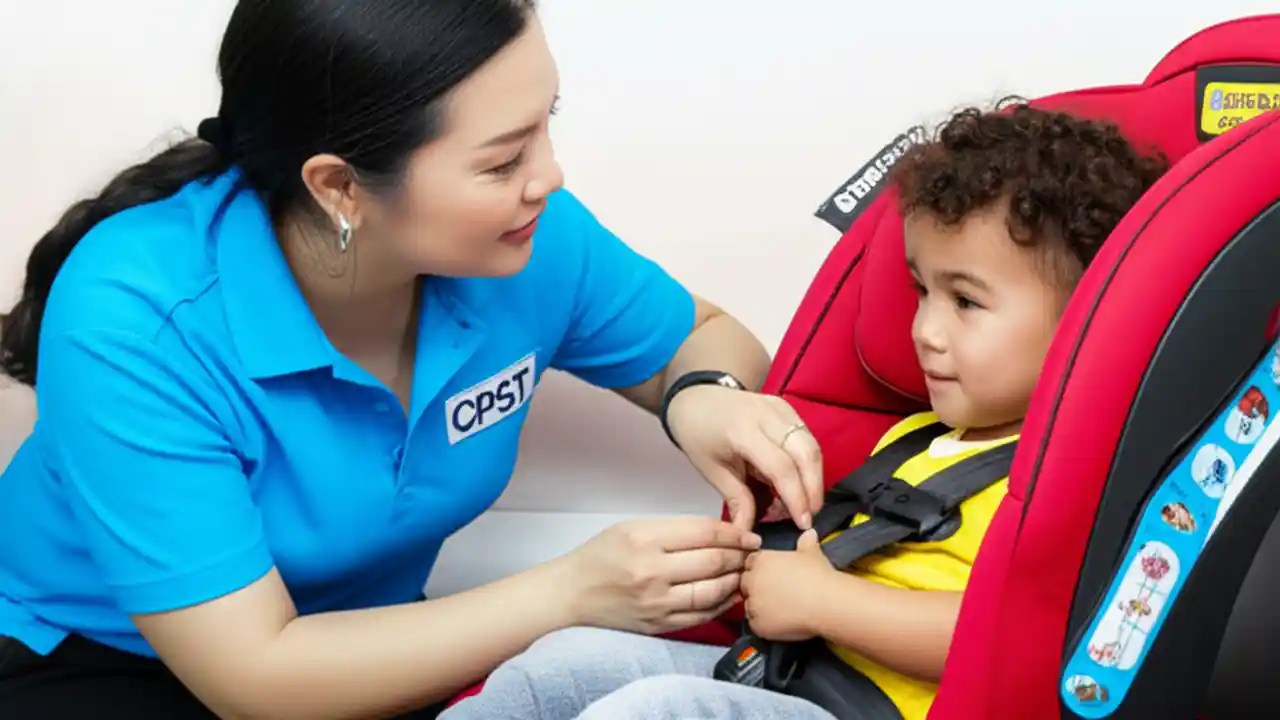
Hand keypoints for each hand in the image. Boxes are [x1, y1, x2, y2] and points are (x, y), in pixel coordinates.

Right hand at [565, 516, 762, 634]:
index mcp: (645, 540)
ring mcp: (656, 602)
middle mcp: (652, 572)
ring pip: (712, 592)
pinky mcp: (659, 624)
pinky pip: (701, 616)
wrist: (572, 593)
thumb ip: (674, 529)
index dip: (734, 533)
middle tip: (752, 553)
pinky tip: (729, 594)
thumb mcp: (632, 527)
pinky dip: (721, 605)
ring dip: (735, 581)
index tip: (749, 535)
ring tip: (744, 572)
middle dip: (740, 556)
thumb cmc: (602, 555)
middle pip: (713, 562)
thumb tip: (718, 533)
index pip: (704, 533)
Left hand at [667, 385, 823, 530]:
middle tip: (810, 516)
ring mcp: (780, 408)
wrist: (695, 398)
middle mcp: (767, 415)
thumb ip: (736, 499)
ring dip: (814, 477)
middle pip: (806, 453)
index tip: (803, 524)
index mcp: (743, 431)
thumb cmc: (698, 434)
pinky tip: (801, 482)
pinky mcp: (787, 408)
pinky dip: (808, 463)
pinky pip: (806, 437)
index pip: (781, 467)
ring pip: (812, 445)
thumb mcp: (710, 469)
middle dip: (814, 489)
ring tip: (807, 504)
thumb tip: (748, 533)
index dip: (796, 498)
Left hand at [741, 529, 835, 641]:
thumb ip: (806, 542)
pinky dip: (765, 624)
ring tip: (780, 609)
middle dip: (756, 587)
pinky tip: (780, 622)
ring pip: (749, 605)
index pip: (750, 562)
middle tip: (775, 592)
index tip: (772, 574)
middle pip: (745, 583)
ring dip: (760, 606)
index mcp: (761, 560)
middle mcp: (752, 580)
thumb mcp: (812, 553)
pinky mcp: (758, 624)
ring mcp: (753, 603)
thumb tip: (809, 533)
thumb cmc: (818, 574)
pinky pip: (755, 624)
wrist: (825, 602)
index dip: (760, 568)